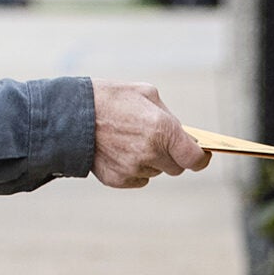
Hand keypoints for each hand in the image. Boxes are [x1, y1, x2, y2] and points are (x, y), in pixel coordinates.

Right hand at [90, 82, 210, 187]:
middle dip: (172, 155)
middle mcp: (150, 153)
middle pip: (176, 167)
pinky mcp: (118, 180)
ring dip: (151, 161)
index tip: (201, 155)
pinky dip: (134, 169)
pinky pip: (138, 179)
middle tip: (159, 141)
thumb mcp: (146, 94)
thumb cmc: (112, 99)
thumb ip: (168, 117)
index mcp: (163, 131)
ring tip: (131, 140)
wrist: (71, 115)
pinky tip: (119, 151)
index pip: (194, 159)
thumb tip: (181, 134)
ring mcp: (133, 169)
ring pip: (155, 172)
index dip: (200, 158)